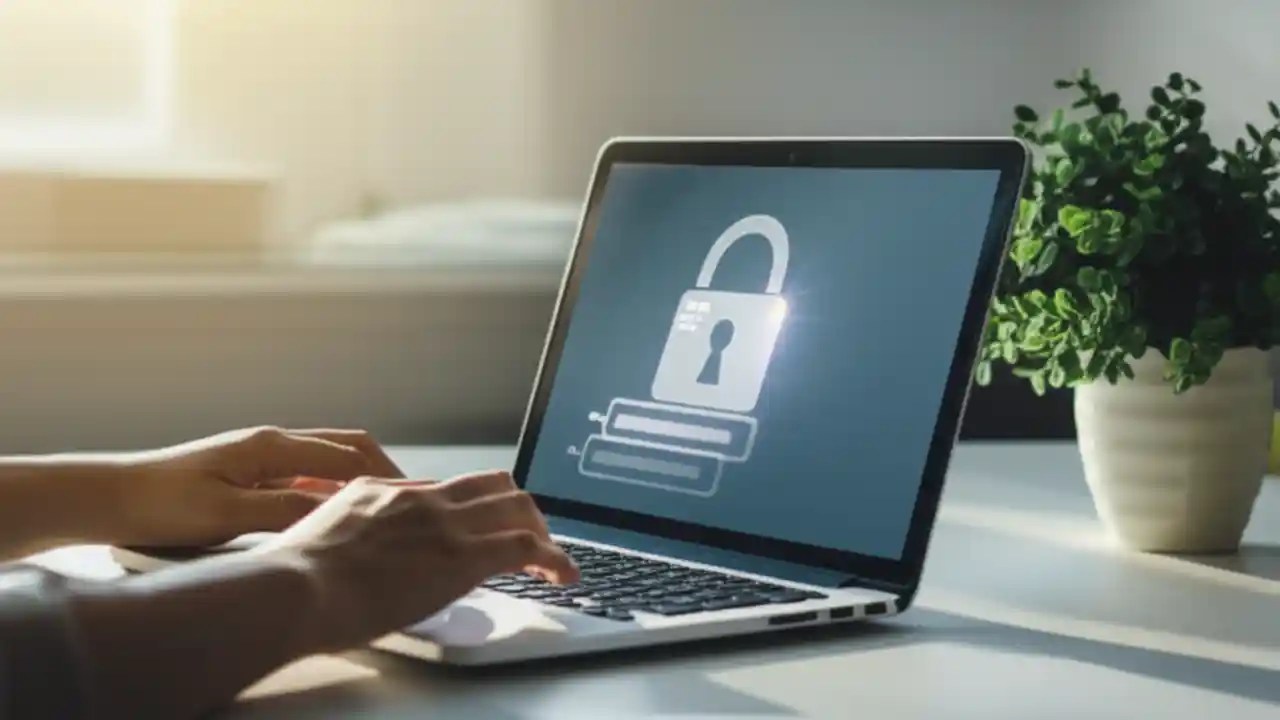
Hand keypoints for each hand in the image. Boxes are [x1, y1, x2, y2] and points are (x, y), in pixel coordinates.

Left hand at [111, 426, 403, 547]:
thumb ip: (284, 510)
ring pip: (331, 459)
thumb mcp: (227, 514)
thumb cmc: (163, 505)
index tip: (419, 500)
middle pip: (348, 447)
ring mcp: (265, 455)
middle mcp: (275, 443)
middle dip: (385, 470)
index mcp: (273, 447)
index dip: (387, 479)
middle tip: (415, 501)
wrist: (113, 497)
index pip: (348, 458)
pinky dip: (336, 488)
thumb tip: (337, 513)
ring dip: (362, 478)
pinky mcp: (254, 471)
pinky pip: (310, 474)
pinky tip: (341, 513)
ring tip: (388, 508)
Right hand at [255, 470, 578, 651]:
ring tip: (551, 559)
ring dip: (541, 532)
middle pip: (491, 485)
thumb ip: (351, 530)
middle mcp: (423, 499)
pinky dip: (553, 558)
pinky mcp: (463, 556)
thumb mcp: (321, 535)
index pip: (447, 490)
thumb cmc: (295, 577)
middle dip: (518, 510)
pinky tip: (563, 575)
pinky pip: (525, 546)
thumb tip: (359, 546)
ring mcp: (445, 524)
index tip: (483, 530)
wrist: (296, 588)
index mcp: (386, 492)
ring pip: (517, 506)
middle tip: (529, 539)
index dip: (474, 509)